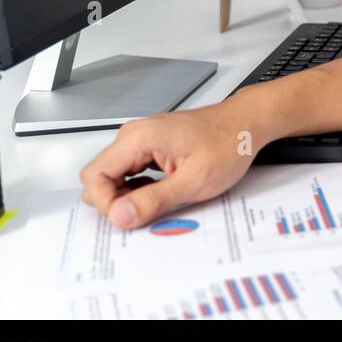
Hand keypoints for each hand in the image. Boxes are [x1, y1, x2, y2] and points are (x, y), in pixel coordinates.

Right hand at [79, 99, 260, 229]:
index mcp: (139, 138)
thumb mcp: (194, 181)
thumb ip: (154, 200)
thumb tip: (120, 215)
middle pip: (99, 177)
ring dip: (128, 196)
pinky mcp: (150, 147)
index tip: (127, 217)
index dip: (106, 203)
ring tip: (160, 200)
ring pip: (113, 176)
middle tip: (145, 211)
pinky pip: (129, 173)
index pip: (94, 176)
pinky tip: (161, 192)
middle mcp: (135, 135)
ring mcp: (141, 140)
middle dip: (115, 201)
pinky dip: (138, 188)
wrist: (247, 124)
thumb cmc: (229, 143)